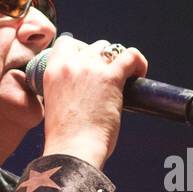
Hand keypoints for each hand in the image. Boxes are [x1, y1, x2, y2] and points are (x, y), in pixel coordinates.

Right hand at [39, 34, 148, 169]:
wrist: (73, 148)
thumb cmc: (65, 135)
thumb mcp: (55, 103)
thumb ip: (64, 88)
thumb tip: (82, 88)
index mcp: (52, 70)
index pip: (67, 43)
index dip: (81, 51)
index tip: (88, 66)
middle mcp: (70, 64)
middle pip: (91, 47)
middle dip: (101, 60)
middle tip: (106, 81)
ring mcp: (90, 68)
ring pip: (110, 49)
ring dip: (117, 62)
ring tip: (124, 79)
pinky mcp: (110, 77)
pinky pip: (130, 56)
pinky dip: (138, 62)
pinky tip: (139, 74)